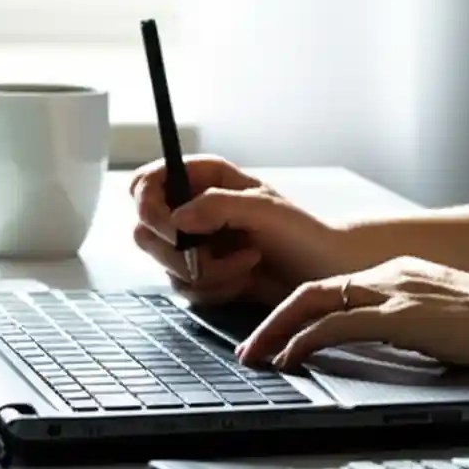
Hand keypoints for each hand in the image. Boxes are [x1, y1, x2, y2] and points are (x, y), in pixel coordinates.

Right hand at [130, 156, 347, 305]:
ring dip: (208, 274)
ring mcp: (194, 244)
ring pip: (165, 266)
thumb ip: (218, 205)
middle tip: (215, 254)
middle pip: (145, 230)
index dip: (148, 206)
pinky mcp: (201, 276)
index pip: (146, 183)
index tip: (171, 228)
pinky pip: (185, 290)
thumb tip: (175, 219)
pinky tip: (244, 280)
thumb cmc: (304, 234)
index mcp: (203, 177)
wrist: (323, 274)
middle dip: (181, 252)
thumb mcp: (265, 210)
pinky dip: (215, 290)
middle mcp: (192, 208)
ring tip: (249, 263)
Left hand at [236, 256, 468, 387]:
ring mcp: (400, 290)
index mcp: (406, 274)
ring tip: (255, 358)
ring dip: (276, 330)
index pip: (336, 288)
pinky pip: (339, 324)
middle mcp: (396, 273)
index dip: (297, 312)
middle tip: (248, 349)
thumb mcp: (445, 331)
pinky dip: (305, 340)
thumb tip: (383, 358)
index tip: (276, 338)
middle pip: (314, 288)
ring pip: (315, 299)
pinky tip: (290, 359)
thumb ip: (410, 335)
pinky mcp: (406, 314)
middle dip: (271, 319)